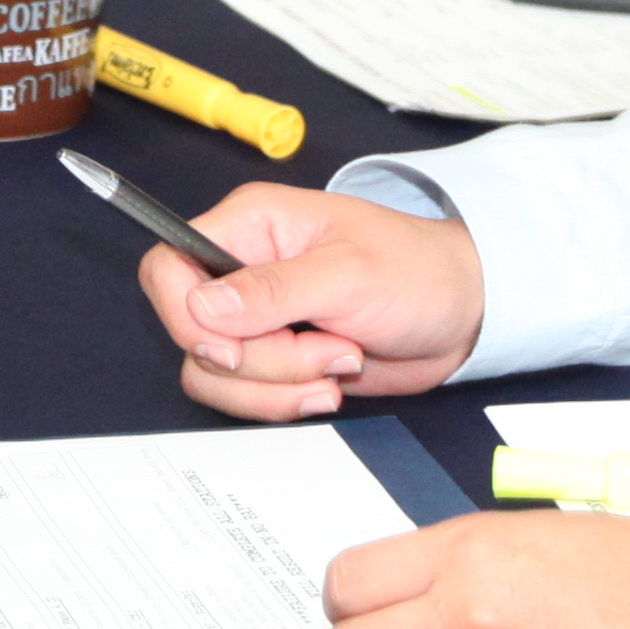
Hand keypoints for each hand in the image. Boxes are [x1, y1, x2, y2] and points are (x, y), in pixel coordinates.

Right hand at [135, 179, 481, 417]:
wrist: (461, 314)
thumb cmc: (416, 270)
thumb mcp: (348, 274)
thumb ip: (272, 292)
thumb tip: (201, 307)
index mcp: (250, 226)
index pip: (168, 266)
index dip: (184, 314)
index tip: (233, 347)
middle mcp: (241, 271)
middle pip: (192, 334)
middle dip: (260, 360)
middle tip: (327, 349)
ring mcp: (255, 320)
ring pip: (214, 374)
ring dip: (278, 385)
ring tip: (340, 363)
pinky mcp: (273, 361)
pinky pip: (244, 397)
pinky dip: (285, 402)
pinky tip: (332, 384)